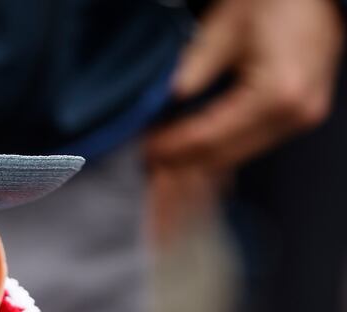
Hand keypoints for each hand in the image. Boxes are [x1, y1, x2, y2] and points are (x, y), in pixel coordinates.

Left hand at [145, 0, 342, 171]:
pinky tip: (193, 149)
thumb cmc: (274, 0)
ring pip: (237, 156)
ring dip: (199, 159)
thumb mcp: (223, 28)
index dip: (172, 146)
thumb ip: (192, 69)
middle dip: (182, 161)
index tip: (144, 149)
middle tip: (147, 158)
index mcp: (277, 94)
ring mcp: (301, 119)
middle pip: (224, 156)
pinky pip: (251, 145)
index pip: (210, 136)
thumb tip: (162, 102)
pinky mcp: (300, 116)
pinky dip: (220, 149)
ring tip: (165, 154)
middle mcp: (294, 115)